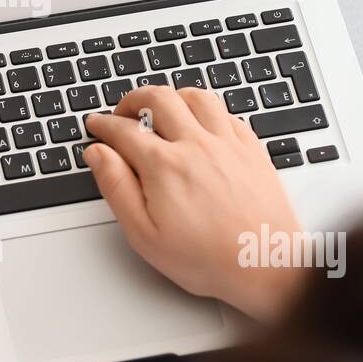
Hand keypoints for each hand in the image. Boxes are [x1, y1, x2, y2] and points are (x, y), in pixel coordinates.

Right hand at [83, 86, 302, 320]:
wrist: (266, 265)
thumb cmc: (208, 259)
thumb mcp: (144, 234)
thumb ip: (116, 187)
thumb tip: (98, 154)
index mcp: (164, 165)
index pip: (123, 130)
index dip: (103, 124)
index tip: (96, 125)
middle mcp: (196, 144)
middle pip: (158, 99)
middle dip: (132, 99)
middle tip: (123, 112)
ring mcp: (227, 143)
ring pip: (195, 97)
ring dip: (172, 96)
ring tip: (161, 109)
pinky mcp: (252, 149)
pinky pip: (226, 112)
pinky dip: (207, 110)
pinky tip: (202, 122)